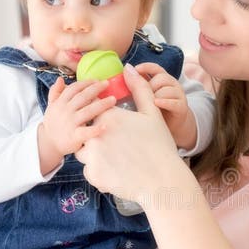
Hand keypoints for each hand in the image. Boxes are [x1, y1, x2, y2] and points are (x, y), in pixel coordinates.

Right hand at [37, 78, 114, 174]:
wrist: (49, 144)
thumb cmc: (53, 124)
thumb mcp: (51, 107)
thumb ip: (55, 92)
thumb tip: (60, 79)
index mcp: (60, 103)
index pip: (73, 89)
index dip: (85, 83)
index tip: (96, 80)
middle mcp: (65, 111)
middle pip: (82, 97)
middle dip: (95, 89)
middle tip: (107, 84)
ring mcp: (70, 123)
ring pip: (88, 111)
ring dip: (101, 105)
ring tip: (113, 100)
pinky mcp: (74, 136)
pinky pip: (86, 132)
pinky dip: (95, 129)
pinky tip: (105, 126)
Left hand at [77, 64, 185, 206]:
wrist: (163, 180)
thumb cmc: (160, 146)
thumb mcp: (152, 113)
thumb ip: (139, 89)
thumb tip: (128, 68)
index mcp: (108, 116)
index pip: (95, 111)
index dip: (106, 119)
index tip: (117, 128)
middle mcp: (95, 133)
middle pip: (88, 131)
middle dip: (99, 137)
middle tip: (120, 148)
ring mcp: (92, 156)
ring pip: (85, 151)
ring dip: (96, 154)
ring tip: (118, 159)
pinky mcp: (93, 175)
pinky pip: (89, 171)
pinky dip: (99, 172)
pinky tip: (117, 172)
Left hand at [134, 62, 197, 150]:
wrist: (172, 126)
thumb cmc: (155, 111)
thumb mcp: (145, 98)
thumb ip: (137, 88)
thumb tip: (122, 78)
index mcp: (162, 80)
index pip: (155, 68)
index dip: (146, 67)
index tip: (136, 69)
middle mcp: (171, 85)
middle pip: (161, 78)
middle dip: (150, 86)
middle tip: (141, 96)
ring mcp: (178, 96)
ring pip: (167, 89)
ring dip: (156, 95)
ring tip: (148, 103)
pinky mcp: (181, 107)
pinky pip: (174, 102)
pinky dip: (164, 102)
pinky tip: (156, 104)